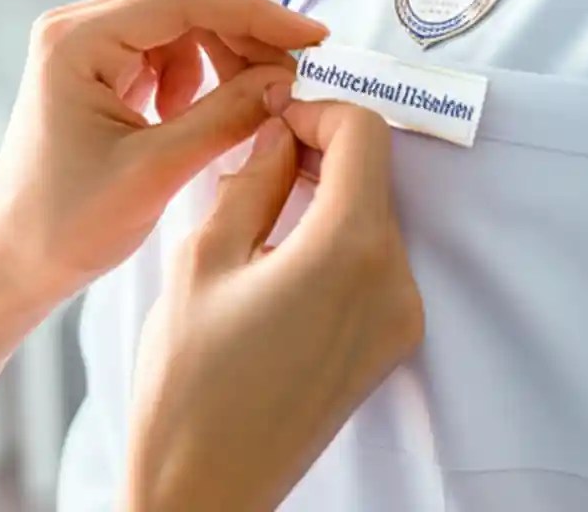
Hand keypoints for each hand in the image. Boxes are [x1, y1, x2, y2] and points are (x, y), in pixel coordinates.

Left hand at [0, 0, 327, 308]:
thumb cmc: (66, 224)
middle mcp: (77, 26)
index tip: (313, 41)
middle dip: (243, 26)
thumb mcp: (156, 173)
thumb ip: (226, 118)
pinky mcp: (101, 66)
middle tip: (286, 76)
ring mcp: (87, 43)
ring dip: (224, 49)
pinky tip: (197, 115)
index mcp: (77, 41)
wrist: (14, 258)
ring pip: (183, 13)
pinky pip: (168, 43)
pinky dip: (201, 70)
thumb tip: (287, 80)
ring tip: (242, 105)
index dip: (258, 14)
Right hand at [126, 101, 424, 511]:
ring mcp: (398, 319)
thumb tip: (278, 133)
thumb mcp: (204, 260)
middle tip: (261, 156)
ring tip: (262, 206)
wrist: (207, 487)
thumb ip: (252, 181)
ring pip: (375, 218)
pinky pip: (375, 265)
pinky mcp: (388, 345)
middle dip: (322, 152)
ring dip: (328, 196)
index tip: (276, 121)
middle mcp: (393, 283)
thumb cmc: (189, 384)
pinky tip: (281, 253)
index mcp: (348, 251)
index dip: (319, 112)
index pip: (365, 135)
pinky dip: (337, 240)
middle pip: (375, 176)